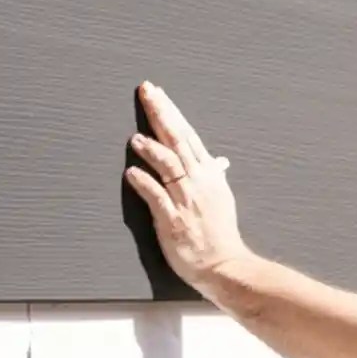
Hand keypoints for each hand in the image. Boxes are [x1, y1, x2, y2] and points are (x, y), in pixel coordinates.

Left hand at [124, 81, 250, 287]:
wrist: (224, 265)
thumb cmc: (220, 234)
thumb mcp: (221, 198)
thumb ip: (214, 176)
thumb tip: (219, 161)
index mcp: (210, 174)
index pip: (188, 135)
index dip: (172, 113)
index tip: (158, 93)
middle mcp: (199, 182)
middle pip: (178, 141)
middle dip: (161, 114)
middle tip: (147, 92)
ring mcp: (186, 200)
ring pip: (169, 165)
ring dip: (152, 149)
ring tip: (136, 137)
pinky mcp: (173, 220)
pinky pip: (157, 197)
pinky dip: (145, 183)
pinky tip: (131, 172)